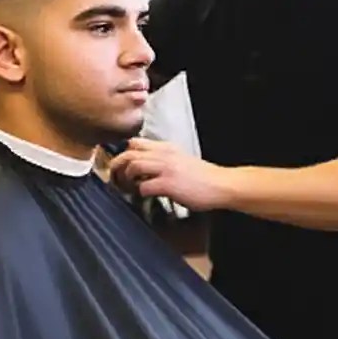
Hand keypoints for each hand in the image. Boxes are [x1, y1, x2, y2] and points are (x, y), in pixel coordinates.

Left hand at [108, 139, 229, 211]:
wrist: (221, 185)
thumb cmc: (203, 178)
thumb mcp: (180, 161)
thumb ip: (161, 161)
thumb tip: (142, 170)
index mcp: (165, 148)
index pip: (134, 142)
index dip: (122, 154)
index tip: (119, 166)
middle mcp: (164, 154)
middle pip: (128, 152)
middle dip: (116, 166)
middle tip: (115, 179)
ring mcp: (166, 168)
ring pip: (132, 165)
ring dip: (125, 179)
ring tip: (128, 188)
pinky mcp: (169, 184)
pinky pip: (143, 186)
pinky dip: (139, 192)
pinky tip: (144, 196)